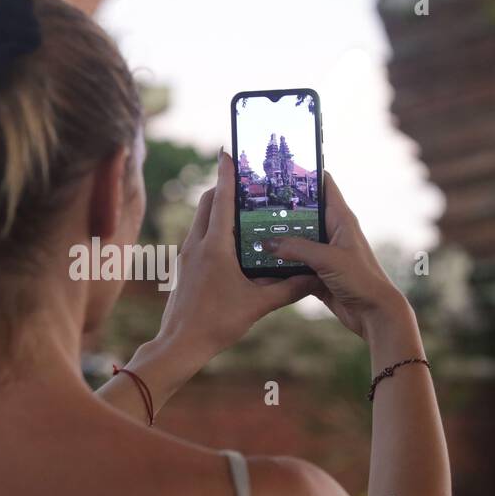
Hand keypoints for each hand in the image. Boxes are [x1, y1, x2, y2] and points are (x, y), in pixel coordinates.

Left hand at [156, 148, 314, 363]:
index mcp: (215, 247)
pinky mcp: (184, 266)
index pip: (223, 200)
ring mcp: (187, 255)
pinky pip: (199, 236)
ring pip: (201, 219)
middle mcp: (197, 245)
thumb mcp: (258, 305)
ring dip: (218, 207)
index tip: (229, 151)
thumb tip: (314, 277)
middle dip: (224, 187)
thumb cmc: (217, 324)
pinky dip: (213, 228)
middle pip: (208, 203)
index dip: (228, 174)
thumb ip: (288, 289)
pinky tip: (229, 240)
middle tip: (244, 179)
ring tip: (241, 206)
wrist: (180, 344)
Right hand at [264, 171, 408, 340]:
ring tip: (253, 230)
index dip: (306, 173)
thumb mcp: (328, 260)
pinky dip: (281, 262)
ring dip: (279, 238)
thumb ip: (297, 249)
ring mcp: (324, 253)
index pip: (324, 185)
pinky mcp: (318, 272)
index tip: (282, 167)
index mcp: (341, 219)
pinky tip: (262, 260)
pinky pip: (295, 263)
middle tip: (255, 201)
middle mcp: (332, 232)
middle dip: (282, 208)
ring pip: (296, 239)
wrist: (374, 314)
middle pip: (304, 212)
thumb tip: (268, 243)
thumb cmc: (362, 280)